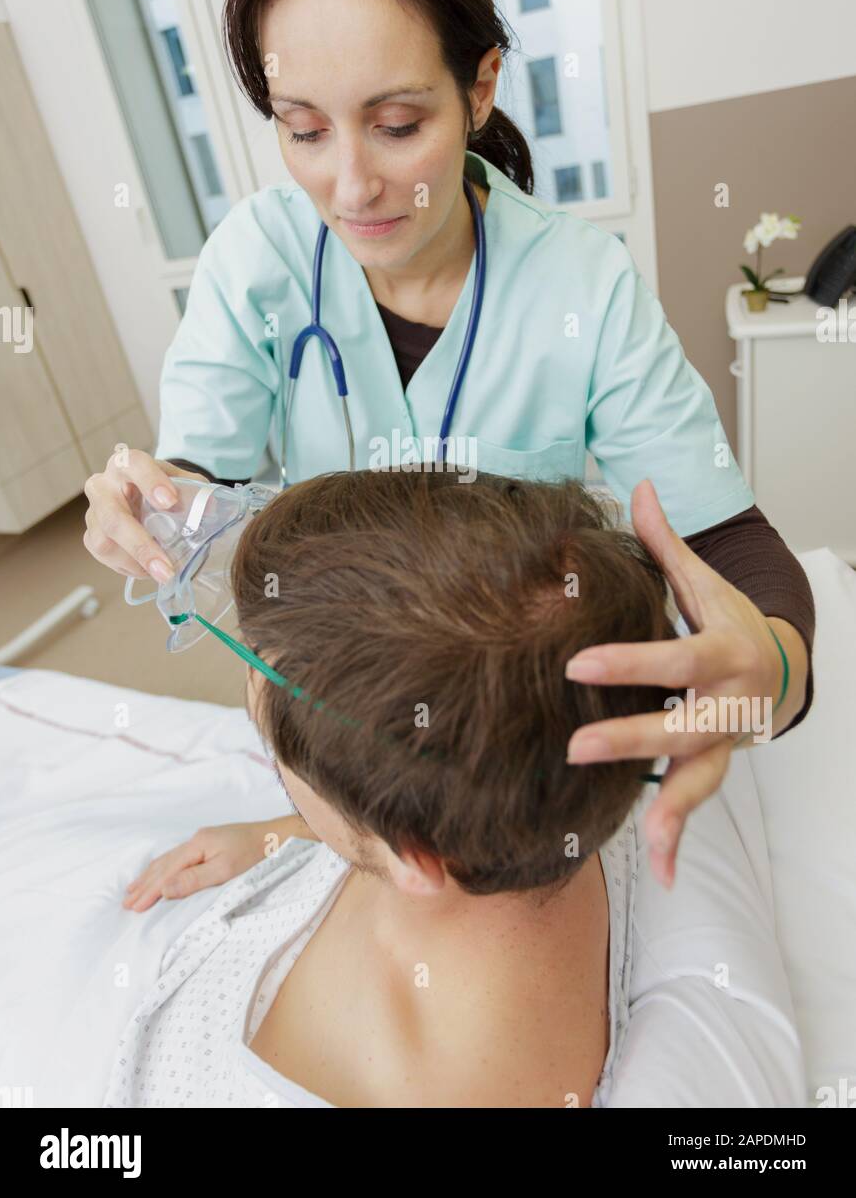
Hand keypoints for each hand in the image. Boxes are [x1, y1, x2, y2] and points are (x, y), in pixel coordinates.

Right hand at [84, 449, 208, 581]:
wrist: (146, 496)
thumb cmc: (165, 488)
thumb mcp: (184, 483)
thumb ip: (196, 492)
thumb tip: (209, 507)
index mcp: (126, 464)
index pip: (134, 466)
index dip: (151, 483)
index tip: (170, 502)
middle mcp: (103, 485)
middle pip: (113, 516)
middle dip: (140, 546)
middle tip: (167, 568)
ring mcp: (94, 512)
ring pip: (103, 542)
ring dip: (135, 563)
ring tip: (163, 573)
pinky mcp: (91, 535)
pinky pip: (104, 556)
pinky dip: (129, 567)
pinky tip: (148, 570)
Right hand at [122, 816, 313, 910]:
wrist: (280, 836)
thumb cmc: (256, 855)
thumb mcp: (225, 870)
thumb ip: (194, 880)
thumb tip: (163, 888)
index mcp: (197, 845)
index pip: (166, 872)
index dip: (149, 891)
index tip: (133, 908)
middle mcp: (197, 840)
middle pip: (164, 865)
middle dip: (144, 884)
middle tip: (126, 902)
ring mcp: (204, 841)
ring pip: (169, 860)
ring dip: (151, 875)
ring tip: (134, 888)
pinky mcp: (211, 845)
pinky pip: (179, 858)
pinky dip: (164, 869)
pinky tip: (162, 872)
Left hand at [565, 479, 794, 889]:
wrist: (780, 666)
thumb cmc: (725, 621)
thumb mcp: (702, 582)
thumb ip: (665, 542)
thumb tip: (638, 485)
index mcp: (721, 652)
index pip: (673, 658)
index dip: (630, 662)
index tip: (578, 663)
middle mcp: (728, 703)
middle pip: (681, 725)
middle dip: (633, 738)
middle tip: (576, 746)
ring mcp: (726, 741)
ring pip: (700, 777)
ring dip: (674, 812)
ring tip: (650, 846)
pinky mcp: (717, 767)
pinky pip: (699, 805)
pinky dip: (681, 840)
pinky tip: (661, 872)